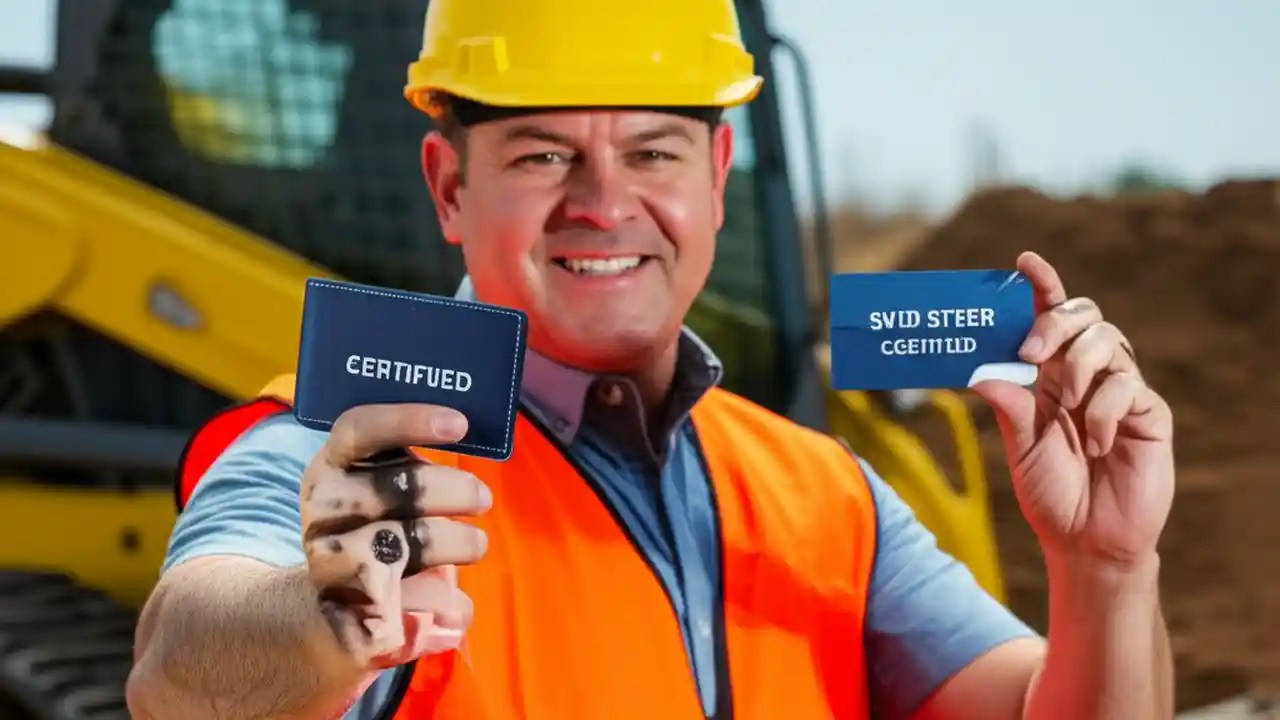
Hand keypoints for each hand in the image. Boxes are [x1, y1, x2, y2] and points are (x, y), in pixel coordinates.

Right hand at [299, 404, 490, 670]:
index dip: (409, 421)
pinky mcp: (343, 616)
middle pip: (397, 489)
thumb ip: (414, 464)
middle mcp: (324, 512)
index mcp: (331, 466)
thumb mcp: (379, 485)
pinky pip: (407, 605)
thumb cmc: (371, 527)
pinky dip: (440, 602)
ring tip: (476, 544)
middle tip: (483, 498)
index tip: (460, 424)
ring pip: (403, 546)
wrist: (321, 607)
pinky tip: (457, 605)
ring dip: (454, 543)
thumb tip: (470, 437)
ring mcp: (328, 565)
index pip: (360, 430)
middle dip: (452, 490)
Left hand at [971, 252, 1173, 567]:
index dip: (1041, 286)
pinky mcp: (1148, 412)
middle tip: (1033, 349)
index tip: (1024, 261)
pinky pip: (1126, 386)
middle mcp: (1085, 375)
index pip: (1047, 319)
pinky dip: (1103, 410)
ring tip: (1067, 405)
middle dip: (1056, 321)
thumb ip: (1009, 408)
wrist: (1086, 540)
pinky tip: (1097, 444)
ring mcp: (1119, 390)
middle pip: (1084, 316)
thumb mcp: (1019, 448)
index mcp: (1048, 375)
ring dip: (1079, 366)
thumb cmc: (1050, 493)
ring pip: (1108, 340)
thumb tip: (980, 373)